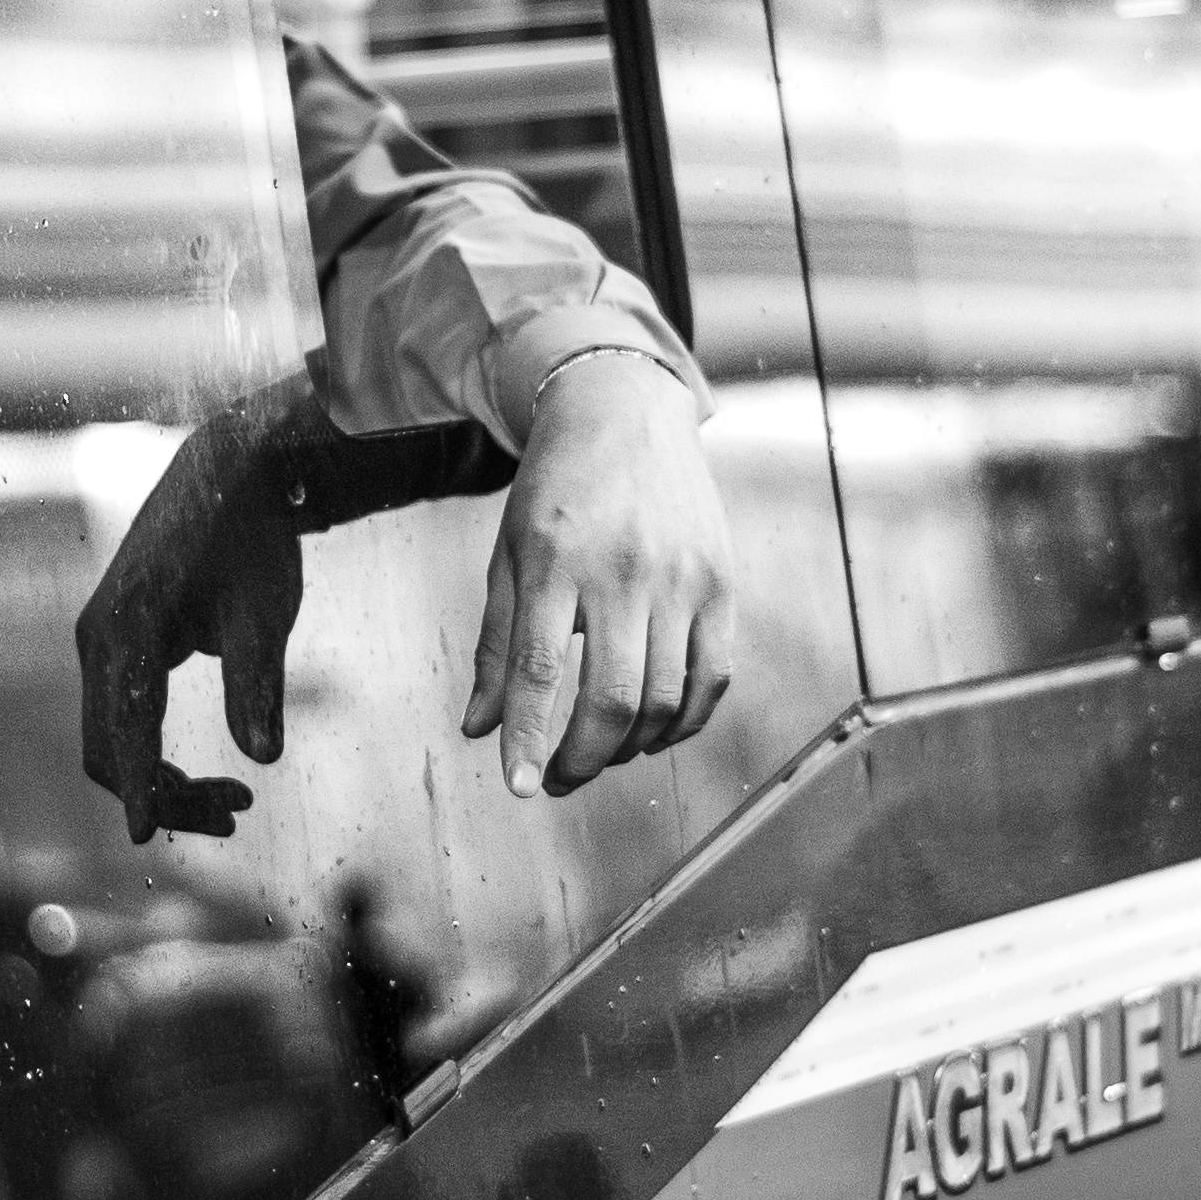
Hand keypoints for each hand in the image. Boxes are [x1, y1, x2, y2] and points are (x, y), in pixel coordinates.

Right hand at [75, 382, 314, 841]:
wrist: (230, 474)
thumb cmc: (252, 540)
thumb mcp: (265, 611)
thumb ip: (258, 682)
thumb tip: (264, 758)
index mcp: (128, 627)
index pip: (124, 727)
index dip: (137, 788)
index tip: (143, 840)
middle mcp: (97, 638)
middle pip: (107, 750)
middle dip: (163, 796)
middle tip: (237, 814)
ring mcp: (99, 641)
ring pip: (110, 740)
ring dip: (162, 782)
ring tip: (237, 804)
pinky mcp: (113, 644)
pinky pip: (120, 719)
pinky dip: (155, 755)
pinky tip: (215, 777)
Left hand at [462, 351, 734, 798]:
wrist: (626, 413)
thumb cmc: (556, 489)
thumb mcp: (508, 554)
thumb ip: (496, 644)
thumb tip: (478, 727)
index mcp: (556, 561)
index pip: (543, 671)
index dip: (531, 739)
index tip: (520, 787)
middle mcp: (624, 570)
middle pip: (613, 698)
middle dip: (582, 758)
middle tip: (557, 780)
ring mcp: (682, 578)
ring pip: (665, 699)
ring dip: (630, 747)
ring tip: (600, 752)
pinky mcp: (721, 583)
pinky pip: (712, 677)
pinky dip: (684, 721)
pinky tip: (653, 731)